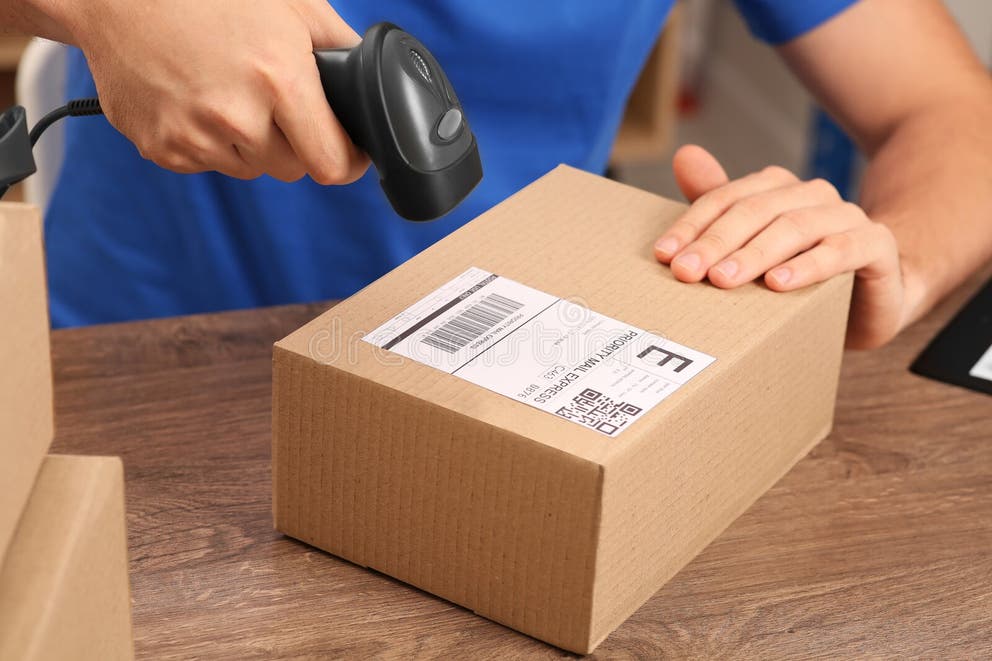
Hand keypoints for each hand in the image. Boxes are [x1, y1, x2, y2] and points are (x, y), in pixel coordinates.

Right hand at [66, 0, 369, 182]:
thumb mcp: (292, 4)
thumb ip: (337, 47)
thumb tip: (367, 82)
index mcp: (279, 81)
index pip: (332, 164)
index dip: (346, 161)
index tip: (347, 153)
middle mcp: (237, 117)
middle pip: (292, 169)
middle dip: (295, 143)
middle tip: (276, 103)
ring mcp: (195, 137)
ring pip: (251, 168)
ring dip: (252, 143)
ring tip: (231, 93)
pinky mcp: (162, 149)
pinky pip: (208, 165)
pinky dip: (211, 143)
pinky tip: (198, 100)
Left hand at [654, 145, 905, 348]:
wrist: (870, 301)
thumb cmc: (801, 272)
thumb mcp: (753, 245)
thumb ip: (719, 206)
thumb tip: (683, 155)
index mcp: (776, 189)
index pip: (725, 199)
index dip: (692, 226)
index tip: (664, 256)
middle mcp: (811, 194)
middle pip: (755, 211)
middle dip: (716, 242)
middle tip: (687, 272)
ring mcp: (846, 216)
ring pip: (794, 228)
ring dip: (754, 254)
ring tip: (723, 279)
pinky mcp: (875, 245)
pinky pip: (840, 251)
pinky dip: (807, 266)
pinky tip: (778, 283)